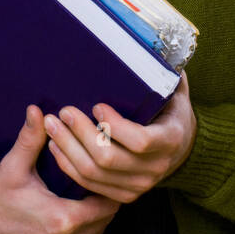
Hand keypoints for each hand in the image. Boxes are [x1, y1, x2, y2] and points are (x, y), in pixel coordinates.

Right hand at [0, 105, 119, 233]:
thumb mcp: (12, 166)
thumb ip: (31, 139)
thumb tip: (38, 109)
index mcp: (63, 220)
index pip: (107, 202)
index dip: (106, 185)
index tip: (100, 171)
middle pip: (105, 220)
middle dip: (102, 199)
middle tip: (94, 180)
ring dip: (93, 219)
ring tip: (83, 197)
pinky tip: (68, 218)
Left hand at [44, 70, 196, 204]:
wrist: (182, 146)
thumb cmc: (170, 108)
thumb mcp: (173, 88)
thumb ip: (160, 70)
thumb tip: (142, 39)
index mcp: (170, 139)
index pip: (140, 141)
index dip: (115, 126)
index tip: (97, 106)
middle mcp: (157, 167)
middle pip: (109, 159)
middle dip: (80, 134)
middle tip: (63, 112)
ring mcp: (140, 185)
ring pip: (95, 174)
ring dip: (68, 149)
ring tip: (52, 126)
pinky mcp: (124, 195)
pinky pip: (90, 186)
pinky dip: (69, 166)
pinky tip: (55, 147)